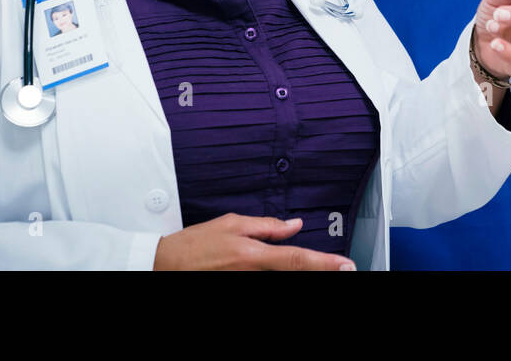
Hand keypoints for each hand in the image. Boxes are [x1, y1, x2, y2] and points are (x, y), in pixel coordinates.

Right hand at [153, 213, 355, 269]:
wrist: (163, 266)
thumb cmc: (194, 245)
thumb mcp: (232, 223)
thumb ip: (267, 226)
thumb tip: (294, 225)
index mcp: (253, 255)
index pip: (297, 259)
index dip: (325, 264)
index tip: (347, 266)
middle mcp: (252, 273)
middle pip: (294, 275)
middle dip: (318, 271)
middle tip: (340, 268)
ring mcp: (244, 284)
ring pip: (281, 280)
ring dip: (299, 273)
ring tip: (319, 266)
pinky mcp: (237, 287)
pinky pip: (264, 282)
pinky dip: (279, 275)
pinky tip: (289, 269)